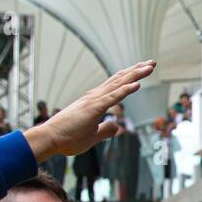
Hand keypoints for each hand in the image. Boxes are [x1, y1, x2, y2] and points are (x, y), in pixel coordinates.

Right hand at [24, 61, 155, 161]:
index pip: (117, 85)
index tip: (144, 70)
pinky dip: (125, 90)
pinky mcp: (93, 108)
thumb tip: (117, 126)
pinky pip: (113, 98)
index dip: (131, 77)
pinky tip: (137, 84)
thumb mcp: (93, 136)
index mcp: (96, 101)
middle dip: (137, 71)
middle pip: (120, 79)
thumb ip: (105, 129)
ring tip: (150, 67)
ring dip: (135, 75)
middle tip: (152, 62)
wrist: (50, 139)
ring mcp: (94, 100)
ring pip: (119, 84)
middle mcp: (95, 96)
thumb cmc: (67, 137)